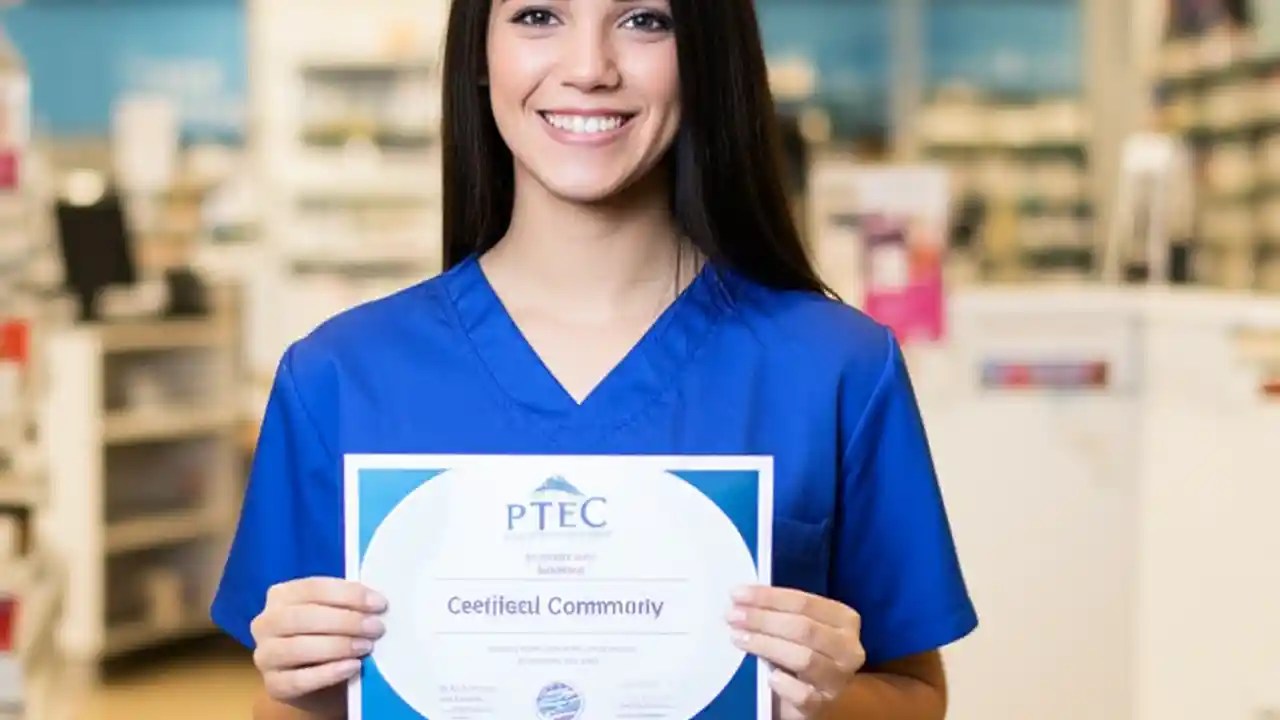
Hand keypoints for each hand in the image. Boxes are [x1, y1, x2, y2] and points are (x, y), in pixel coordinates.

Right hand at [250, 577, 387, 714]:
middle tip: (376, 628)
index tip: (379, 603)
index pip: (313, 588)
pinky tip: (352, 667)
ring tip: (366, 646)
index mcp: (281, 595)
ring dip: (337, 646)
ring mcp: (265, 656)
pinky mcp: (273, 686)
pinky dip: (328, 673)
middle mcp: (266, 623)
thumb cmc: (328, 637)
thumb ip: (348, 605)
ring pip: (297, 648)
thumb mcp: (336, 615)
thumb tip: (376, 601)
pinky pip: (298, 680)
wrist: (317, 682)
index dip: (348, 594)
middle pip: (303, 617)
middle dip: (344, 621)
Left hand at [727, 586, 865, 719]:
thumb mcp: (796, 627)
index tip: (738, 594)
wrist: (808, 696)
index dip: (769, 597)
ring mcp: (838, 680)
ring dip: (766, 645)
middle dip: (763, 619)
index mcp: (844, 620)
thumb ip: (779, 611)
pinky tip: (769, 677)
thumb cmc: (799, 652)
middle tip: (733, 615)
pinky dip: (785, 685)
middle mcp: (848, 649)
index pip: (805, 602)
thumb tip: (742, 598)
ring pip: (803, 658)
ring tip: (739, 638)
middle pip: (803, 628)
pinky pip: (804, 695)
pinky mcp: (823, 705)